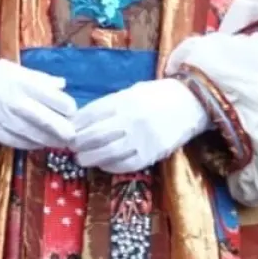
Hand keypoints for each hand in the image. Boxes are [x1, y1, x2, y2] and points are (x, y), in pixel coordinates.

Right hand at [0, 59, 76, 151]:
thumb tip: (62, 85)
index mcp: (24, 83)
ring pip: (37, 136)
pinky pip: (21, 143)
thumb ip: (41, 78)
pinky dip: (34, 145)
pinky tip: (40, 142)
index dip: (70, 109)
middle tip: (73, 135)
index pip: (57, 100)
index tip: (72, 112)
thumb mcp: (16, 69)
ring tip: (60, 140)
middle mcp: (16, 102)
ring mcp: (6, 120)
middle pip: (50, 122)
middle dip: (66, 131)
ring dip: (52, 141)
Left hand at [70, 77, 209, 173]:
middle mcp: (132, 119)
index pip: (91, 114)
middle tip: (70, 148)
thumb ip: (110, 104)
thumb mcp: (132, 91)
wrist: (191, 103)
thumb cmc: (157, 95)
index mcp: (125, 100)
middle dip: (78, 144)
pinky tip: (103, 164)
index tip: (66, 130)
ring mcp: (142, 138)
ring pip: (107, 153)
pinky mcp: (152, 154)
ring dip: (90, 158)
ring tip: (81, 159)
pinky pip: (125, 165)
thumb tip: (83, 119)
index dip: (75, 125)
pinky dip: (110, 166)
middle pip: (95, 135)